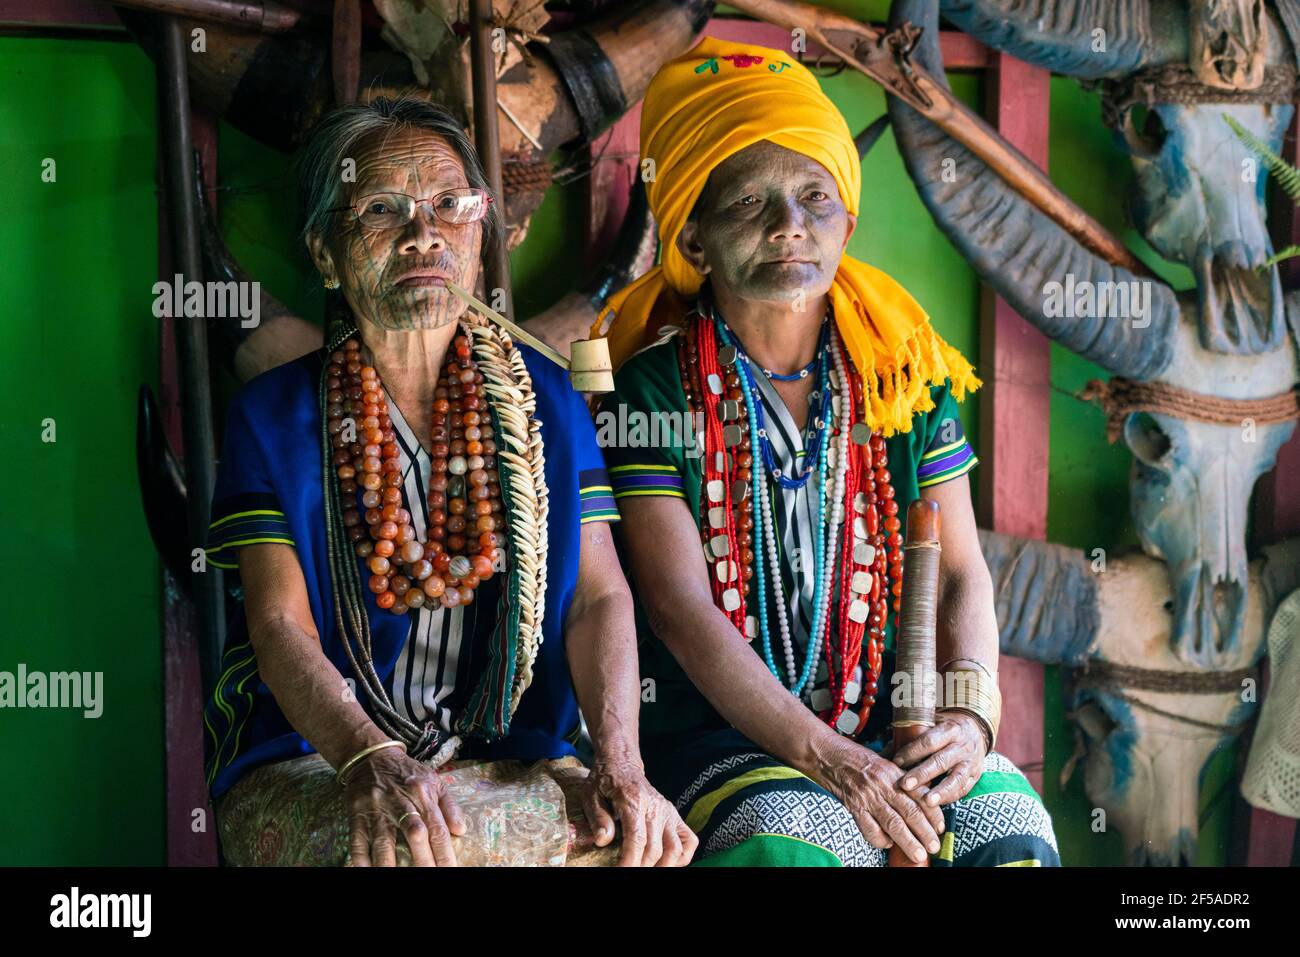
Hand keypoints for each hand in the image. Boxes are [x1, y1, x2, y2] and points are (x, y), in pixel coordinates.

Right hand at [341, 747, 465, 866]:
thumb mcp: (434, 781)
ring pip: (385, 841)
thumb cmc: (407, 773)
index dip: (444, 853)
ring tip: (396, 879)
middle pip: (415, 834)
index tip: (451, 870)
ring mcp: (377, 808)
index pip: (438, 828)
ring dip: (390, 863)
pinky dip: (360, 859)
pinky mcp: (357, 814)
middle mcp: (401, 801)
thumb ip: (449, 805)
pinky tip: (365, 870)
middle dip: (423, 860)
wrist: (371, 756)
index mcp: (423, 794)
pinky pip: (358, 840)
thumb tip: (461, 830)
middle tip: (431, 878)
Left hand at [583, 754, 697, 866]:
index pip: (637, 838)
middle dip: (641, 866)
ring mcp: (668, 812)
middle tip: (628, 870)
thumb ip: (597, 817)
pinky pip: (689, 841)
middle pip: (655, 849)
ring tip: (645, 868)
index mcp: (634, 800)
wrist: (622, 764)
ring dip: (662, 866)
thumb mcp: (591, 795)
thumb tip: (603, 841)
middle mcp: (656, 807)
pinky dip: (682, 857)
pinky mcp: (675, 816)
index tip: (621, 871)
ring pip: (675, 849)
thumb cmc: (605, 781)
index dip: (630, 861)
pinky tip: (666, 863)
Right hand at [816, 736, 945, 863]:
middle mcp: (883, 785)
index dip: (933, 813)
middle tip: (934, 846)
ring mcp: (868, 797)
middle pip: (910, 812)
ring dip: (907, 841)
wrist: (830, 756)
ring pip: (892, 823)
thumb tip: (923, 799)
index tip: (941, 827)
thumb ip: (902, 780)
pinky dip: (881, 840)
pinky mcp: (854, 807)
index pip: (920, 795)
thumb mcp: (885, 763)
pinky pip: (870, 829)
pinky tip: (888, 844)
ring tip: (918, 855)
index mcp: (895, 773)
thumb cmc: (859, 760)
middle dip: (925, 832)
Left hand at [889, 711, 988, 807]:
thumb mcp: (932, 725)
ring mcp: (970, 762)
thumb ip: (912, 738)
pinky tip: (936, 805)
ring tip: (926, 802)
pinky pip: (963, 789)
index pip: (929, 741)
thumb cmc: (945, 729)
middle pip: (940, 761)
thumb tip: (884, 753)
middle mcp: (962, 746)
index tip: (896, 762)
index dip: (912, 752)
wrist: (977, 731)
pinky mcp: (975, 776)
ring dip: (940, 791)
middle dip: (922, 774)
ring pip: (956, 778)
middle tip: (905, 785)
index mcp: (949, 729)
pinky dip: (949, 797)